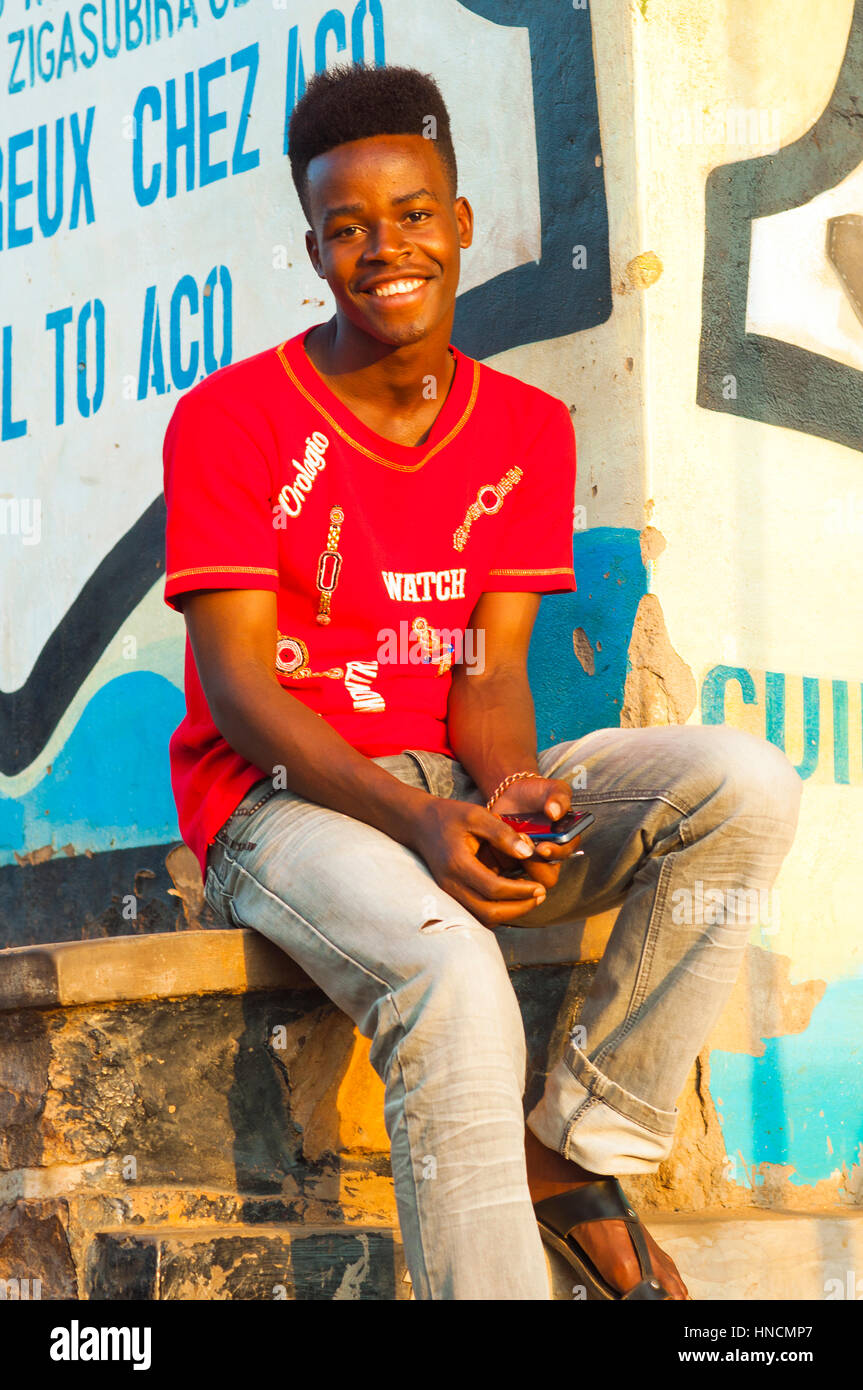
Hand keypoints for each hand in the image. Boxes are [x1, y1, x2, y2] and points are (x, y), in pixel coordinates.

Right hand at [410, 796, 554, 927]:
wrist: (421, 824)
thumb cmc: (451, 816)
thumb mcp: (477, 815)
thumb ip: (502, 833)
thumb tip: (528, 852)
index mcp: (457, 863)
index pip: (493, 889)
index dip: (520, 892)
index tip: (539, 887)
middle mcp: (450, 884)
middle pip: (488, 912)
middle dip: (519, 908)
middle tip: (540, 896)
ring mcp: (449, 893)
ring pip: (483, 918)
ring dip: (510, 913)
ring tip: (531, 899)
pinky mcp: (451, 896)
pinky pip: (477, 914)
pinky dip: (498, 912)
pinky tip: (514, 899)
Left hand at [479, 775, 581, 894]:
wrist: (512, 795)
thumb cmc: (538, 794)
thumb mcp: (552, 788)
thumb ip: (559, 797)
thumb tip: (555, 812)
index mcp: (565, 841)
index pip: (565, 856)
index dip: (555, 854)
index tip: (542, 847)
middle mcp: (549, 858)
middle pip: (547, 877)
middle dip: (534, 864)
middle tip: (522, 842)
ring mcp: (528, 863)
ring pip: (524, 880)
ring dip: (514, 861)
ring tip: (506, 839)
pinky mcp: (508, 865)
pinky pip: (502, 873)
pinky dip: (496, 859)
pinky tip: (491, 839)